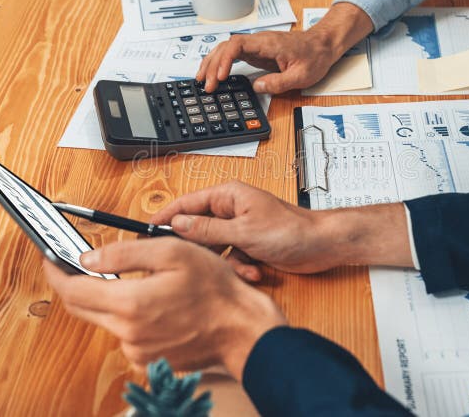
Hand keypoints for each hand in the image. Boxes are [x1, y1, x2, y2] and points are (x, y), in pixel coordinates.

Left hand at [43, 239, 285, 378]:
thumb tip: (87, 258)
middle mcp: (127, 333)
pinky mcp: (147, 359)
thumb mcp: (173, 253)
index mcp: (130, 304)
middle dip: (76, 284)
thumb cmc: (216, 290)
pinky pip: (125, 333)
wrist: (242, 330)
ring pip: (105, 319)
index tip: (50, 259)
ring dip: (109, 299)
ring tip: (136, 280)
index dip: (56, 272)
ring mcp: (136, 350)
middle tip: (80, 263)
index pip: (73, 290)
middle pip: (82, 308)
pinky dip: (129, 316)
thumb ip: (124, 254)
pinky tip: (154, 303)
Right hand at [150, 181, 413, 277]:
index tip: (146, 233)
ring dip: (226, 264)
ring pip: (214, 249)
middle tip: (198, 263)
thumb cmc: (291, 230)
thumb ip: (208, 229)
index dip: (165, 218)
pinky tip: (256, 272)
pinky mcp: (249, 246)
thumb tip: (177, 224)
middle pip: (197, 229)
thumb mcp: (244, 231)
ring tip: (243, 268)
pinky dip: (240, 269)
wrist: (322, 245)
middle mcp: (231, 210)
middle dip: (202, 250)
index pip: (186, 204)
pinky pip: (231, 259)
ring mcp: (240, 229)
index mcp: (228, 196)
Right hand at [195, 2, 373, 93]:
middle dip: (212, 64)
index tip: (220, 76)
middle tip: (206, 85)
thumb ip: (279, 82)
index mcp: (268, 44)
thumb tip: (258, 87)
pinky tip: (213, 73)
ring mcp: (255, 46)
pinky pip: (232, 54)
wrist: (322, 45)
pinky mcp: (255, 52)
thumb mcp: (301, 75)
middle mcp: (258, 42)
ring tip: (202, 79)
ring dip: (212, 62)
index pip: (237, 45)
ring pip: (226, 49)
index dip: (224, 59)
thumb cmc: (314, 57)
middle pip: (226, 47)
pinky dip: (220, 63)